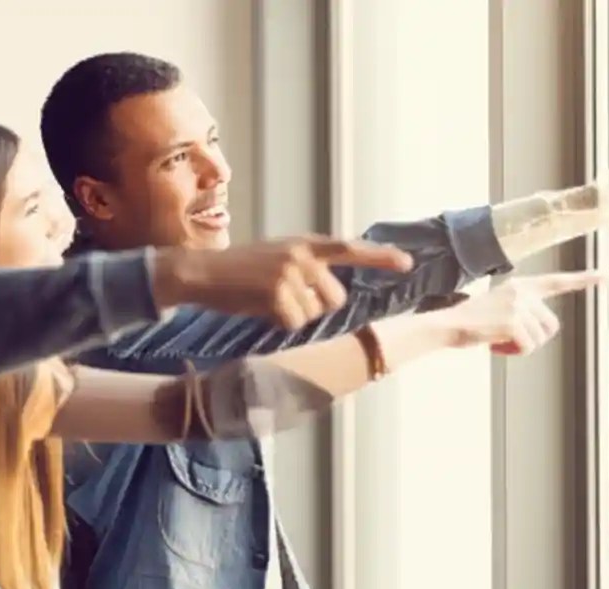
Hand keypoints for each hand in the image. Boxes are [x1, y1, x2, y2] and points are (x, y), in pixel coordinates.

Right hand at [151, 237, 413, 328]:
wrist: (202, 272)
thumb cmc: (239, 271)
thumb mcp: (278, 257)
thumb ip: (307, 267)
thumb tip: (333, 295)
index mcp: (305, 244)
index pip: (350, 248)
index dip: (380, 258)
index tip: (407, 264)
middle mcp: (302, 255)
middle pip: (335, 298)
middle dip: (315, 307)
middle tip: (282, 299)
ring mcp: (290, 273)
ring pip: (314, 313)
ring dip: (294, 316)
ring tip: (267, 301)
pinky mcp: (277, 293)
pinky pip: (293, 323)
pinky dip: (277, 323)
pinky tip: (258, 308)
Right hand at [434, 270, 608, 354]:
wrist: (448, 325)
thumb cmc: (469, 323)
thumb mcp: (498, 309)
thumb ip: (521, 312)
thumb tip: (537, 332)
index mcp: (520, 286)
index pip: (557, 281)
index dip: (584, 279)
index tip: (607, 276)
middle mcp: (522, 291)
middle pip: (551, 325)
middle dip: (534, 339)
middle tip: (507, 340)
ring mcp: (518, 305)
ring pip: (540, 338)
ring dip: (521, 347)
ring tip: (498, 340)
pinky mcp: (513, 321)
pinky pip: (528, 347)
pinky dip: (513, 352)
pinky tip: (495, 345)